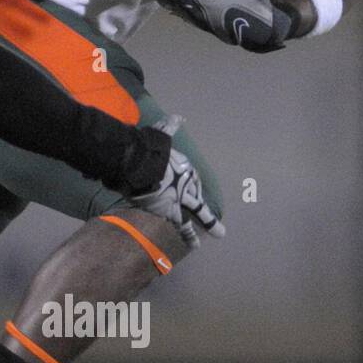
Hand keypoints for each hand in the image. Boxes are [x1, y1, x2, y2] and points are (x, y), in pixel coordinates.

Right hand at [128, 115, 224, 246]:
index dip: (196, 191)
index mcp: (185, 172)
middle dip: (210, 219)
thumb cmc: (154, 150)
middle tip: (221, 233)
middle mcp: (184, 190)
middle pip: (199, 207)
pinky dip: (187, 236)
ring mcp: (175, 203)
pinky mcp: (165, 212)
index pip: (194, 184)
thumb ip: (170, 127)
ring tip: (199, 246)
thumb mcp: (162, 134)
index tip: (198, 198)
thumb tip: (179, 116)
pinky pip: (178, 226)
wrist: (142, 165)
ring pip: (187, 223)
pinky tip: (194, 246)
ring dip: (193, 234)